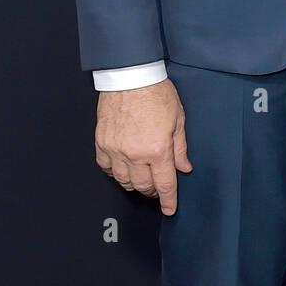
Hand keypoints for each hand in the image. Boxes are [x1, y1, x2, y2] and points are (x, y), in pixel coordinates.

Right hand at [95, 78, 190, 215]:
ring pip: (124, 181)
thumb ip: (180, 147)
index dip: (168, 200)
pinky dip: (116, 172)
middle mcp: (135, 154)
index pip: (165, 184)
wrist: (131, 76)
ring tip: (143, 177)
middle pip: (144, 186)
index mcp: (158, 149)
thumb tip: (183, 167)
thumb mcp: (178, 119)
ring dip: (135, 183)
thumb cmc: (156, 92)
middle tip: (158, 185)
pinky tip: (124, 167)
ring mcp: (116, 150)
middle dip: (153, 190)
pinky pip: (107, 168)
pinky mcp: (102, 143)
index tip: (169, 209)